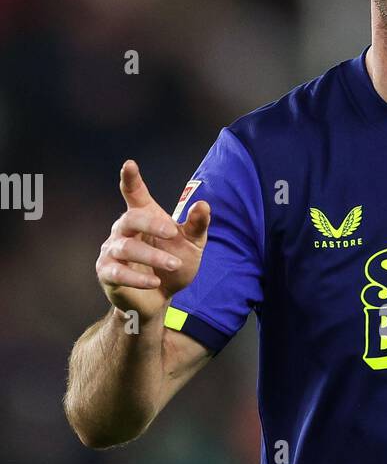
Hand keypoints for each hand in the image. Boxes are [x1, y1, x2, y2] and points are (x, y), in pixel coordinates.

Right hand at [96, 160, 209, 320]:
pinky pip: (118, 272)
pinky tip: (154, 282)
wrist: (161, 299)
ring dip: (152, 257)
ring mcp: (112, 250)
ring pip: (127, 248)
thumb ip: (197, 225)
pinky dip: (137, 278)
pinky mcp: (107, 272)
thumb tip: (204, 204)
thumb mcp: (192, 245)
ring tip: (174, 265)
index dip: (131, 180)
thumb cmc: (174, 266)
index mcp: (143, 217)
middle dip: (151, 224)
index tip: (129, 164)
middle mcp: (123, 230)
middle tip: (172, 233)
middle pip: (131, 218)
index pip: (134, 194)